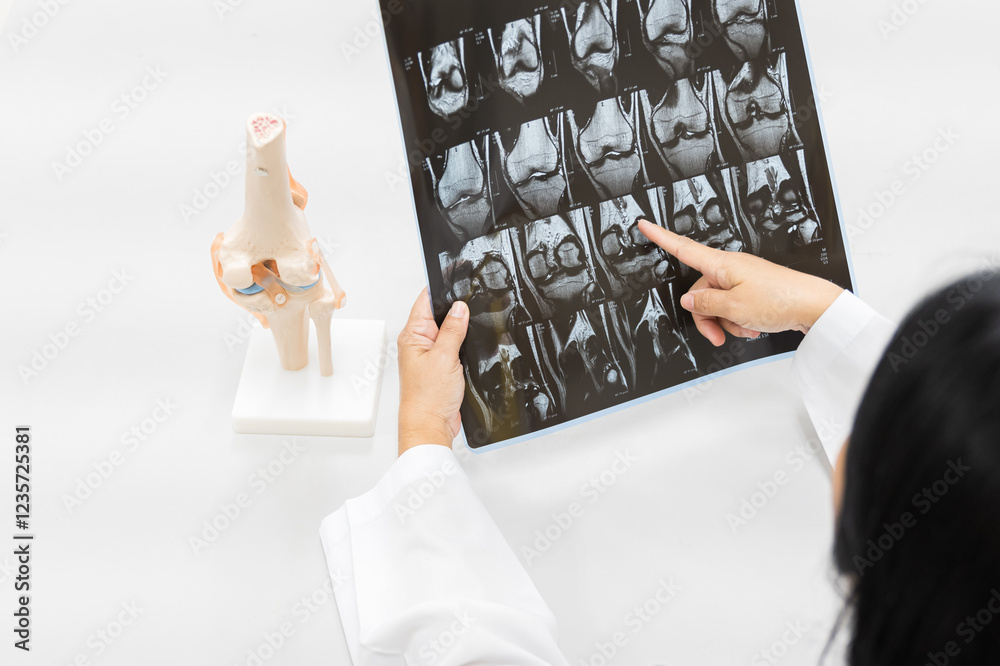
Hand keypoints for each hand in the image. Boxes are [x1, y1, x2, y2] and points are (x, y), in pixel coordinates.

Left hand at [397, 289, 468, 455]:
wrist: (430, 426)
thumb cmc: (427, 398)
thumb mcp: (444, 357)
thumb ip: (452, 330)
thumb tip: (459, 308)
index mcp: (413, 335)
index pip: (425, 300)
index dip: (441, 285)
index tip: (455, 273)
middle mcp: (419, 343)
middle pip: (438, 314)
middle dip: (455, 305)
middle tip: (473, 295)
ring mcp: (431, 355)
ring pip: (448, 331)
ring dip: (461, 326)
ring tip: (475, 319)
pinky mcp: (442, 367)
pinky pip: (454, 347)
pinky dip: (464, 343)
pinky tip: (473, 342)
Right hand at [638, 220, 843, 346]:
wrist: (814, 306)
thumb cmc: (780, 299)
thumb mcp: (734, 306)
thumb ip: (705, 304)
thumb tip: (689, 302)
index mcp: (722, 264)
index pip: (683, 248)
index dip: (661, 237)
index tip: (644, 224)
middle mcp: (730, 268)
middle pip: (700, 292)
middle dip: (706, 316)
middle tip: (719, 334)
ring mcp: (743, 279)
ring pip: (717, 303)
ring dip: (726, 322)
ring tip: (745, 328)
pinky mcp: (754, 291)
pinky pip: (734, 307)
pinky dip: (740, 320)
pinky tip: (753, 327)